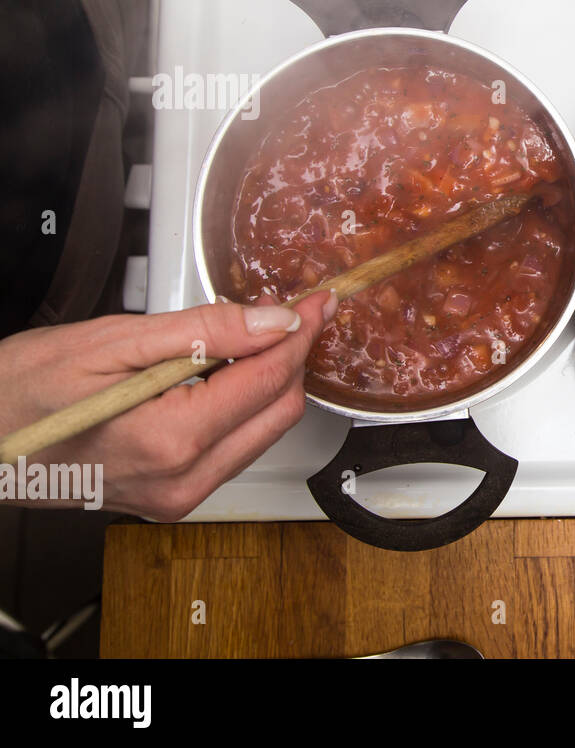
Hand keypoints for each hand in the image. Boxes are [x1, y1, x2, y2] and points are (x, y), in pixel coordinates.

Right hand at [0, 290, 335, 519]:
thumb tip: (274, 322)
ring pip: (260, 433)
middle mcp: (182, 480)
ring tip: (253, 335)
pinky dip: (241, 408)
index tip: (316, 303)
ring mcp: (177, 497)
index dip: (299, 334)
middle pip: (277, 412)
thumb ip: (206, 331)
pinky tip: (225, 374)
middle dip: (291, 357)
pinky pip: (231, 449)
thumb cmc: (19, 391)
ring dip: (268, 381)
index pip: (269, 380)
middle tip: (289, 312)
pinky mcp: (169, 499)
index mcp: (171, 440)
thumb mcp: (113, 341)